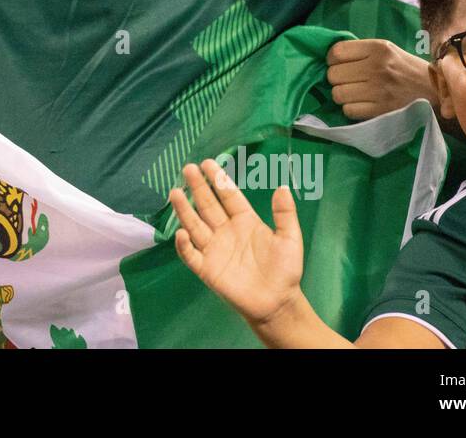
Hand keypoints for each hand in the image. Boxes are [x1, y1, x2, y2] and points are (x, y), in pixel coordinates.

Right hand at [169, 159, 303, 326]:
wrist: (278, 303)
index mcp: (244, 221)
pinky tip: (181, 233)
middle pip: (208, 205)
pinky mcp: (207, 269)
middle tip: (187, 168)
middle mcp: (226, 231)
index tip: (207, 163)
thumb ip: (285, 214)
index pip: (228, 196)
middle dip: (197, 187)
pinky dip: (184, 245)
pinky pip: (191, 255)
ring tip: (175, 192)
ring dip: (184, 210)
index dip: (218, 180)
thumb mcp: (290, 239)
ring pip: (195, 225)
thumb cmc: (285, 270)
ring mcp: (214, 249)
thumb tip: (283, 187)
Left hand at [326, 38, 436, 120]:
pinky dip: (352, 109)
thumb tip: (330, 58)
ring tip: (356, 94)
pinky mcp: (381, 110)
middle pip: (333, 75)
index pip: (336, 52)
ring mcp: (379, 90)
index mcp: (378, 48)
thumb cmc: (406, 70)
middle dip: (337, 80)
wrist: (436, 92)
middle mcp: (377, 67)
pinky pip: (348, 110)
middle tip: (350, 82)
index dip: (333, 61)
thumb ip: (361, 52)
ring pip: (337, 94)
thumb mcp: (388, 50)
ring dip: (343, 96)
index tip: (341, 66)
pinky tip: (363, 105)